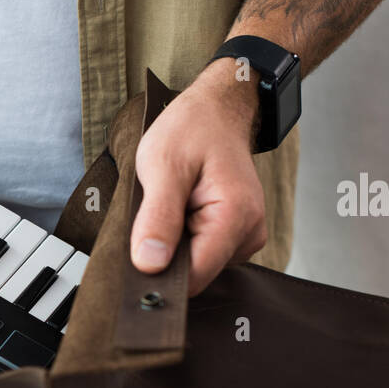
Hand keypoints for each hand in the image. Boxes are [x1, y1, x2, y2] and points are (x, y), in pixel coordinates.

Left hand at [130, 61, 266, 293]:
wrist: (216, 112)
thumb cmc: (192, 129)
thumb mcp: (163, 166)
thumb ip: (157, 218)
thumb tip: (149, 263)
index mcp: (236, 216)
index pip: (194, 275)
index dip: (161, 272)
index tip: (139, 254)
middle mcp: (249, 233)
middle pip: (195, 272)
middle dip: (167, 252)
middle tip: (156, 212)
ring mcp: (245, 237)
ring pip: (196, 265)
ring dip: (174, 243)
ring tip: (172, 205)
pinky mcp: (235, 237)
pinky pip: (201, 253)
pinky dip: (183, 237)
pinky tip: (182, 210)